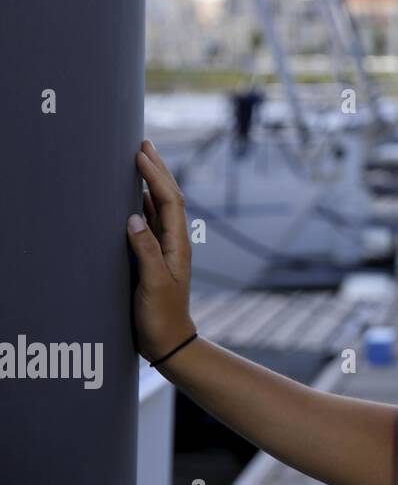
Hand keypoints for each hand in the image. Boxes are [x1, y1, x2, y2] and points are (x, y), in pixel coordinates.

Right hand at [126, 139, 195, 362]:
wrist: (169, 341)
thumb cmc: (161, 315)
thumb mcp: (153, 283)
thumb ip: (145, 250)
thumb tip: (134, 217)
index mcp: (177, 244)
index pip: (169, 201)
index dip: (155, 176)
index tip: (140, 154)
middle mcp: (174, 241)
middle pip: (168, 197)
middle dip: (157, 169)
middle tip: (144, 143)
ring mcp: (166, 248)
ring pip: (160, 207)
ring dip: (151, 183)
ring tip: (140, 161)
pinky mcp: (155, 257)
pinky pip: (151, 222)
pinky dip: (144, 204)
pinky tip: (136, 197)